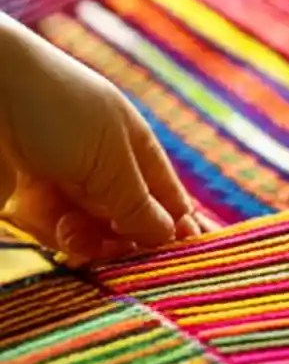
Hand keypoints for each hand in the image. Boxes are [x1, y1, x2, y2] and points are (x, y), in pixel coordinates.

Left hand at [0, 18, 195, 260]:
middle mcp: (103, 169)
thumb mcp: (110, 158)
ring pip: (97, 235)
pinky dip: (62, 239)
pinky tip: (59, 232)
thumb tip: (171, 237)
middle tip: (124, 250)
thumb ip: (140, 204)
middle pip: (133, 223)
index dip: (180, 227)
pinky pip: (58, 234)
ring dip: (95, 243)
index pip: (169, 198)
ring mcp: (67, 186)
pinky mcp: (31, 201)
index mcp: (134, 148)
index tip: (183, 255)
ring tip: (77, 235)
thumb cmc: (54, 107)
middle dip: (133, 242)